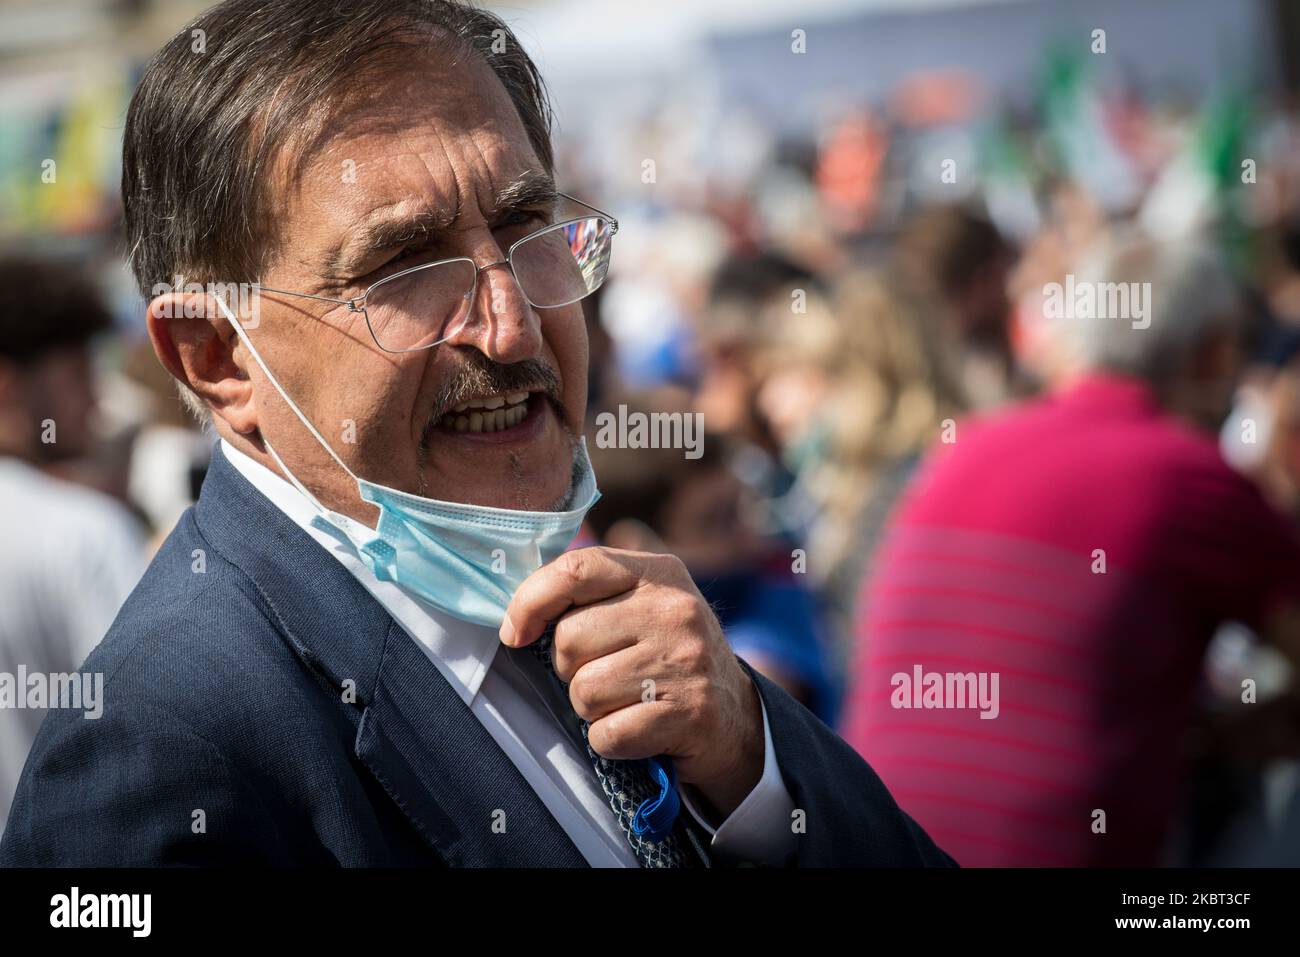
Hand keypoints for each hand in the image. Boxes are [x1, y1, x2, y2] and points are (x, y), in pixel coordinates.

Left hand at [500, 547, 764, 817]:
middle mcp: (676, 610)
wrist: (735, 716)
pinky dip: (611, 741)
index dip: (530, 601)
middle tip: (606, 674)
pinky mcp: (689, 714)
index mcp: (658, 573)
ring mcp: (685, 662)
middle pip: (569, 639)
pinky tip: (637, 729)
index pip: (575, 569)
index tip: (516, 633)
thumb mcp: (645, 602)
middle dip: (571, 668)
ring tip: (625, 700)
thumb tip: (516, 617)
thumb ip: (590, 591)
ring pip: (584, 691)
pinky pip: (608, 734)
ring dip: (591, 708)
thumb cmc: (669, 655)